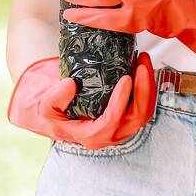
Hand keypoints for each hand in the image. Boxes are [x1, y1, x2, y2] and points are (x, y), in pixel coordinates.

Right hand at [7, 52, 156, 149]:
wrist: (59, 113)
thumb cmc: (53, 112)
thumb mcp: (46, 106)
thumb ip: (54, 98)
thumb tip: (70, 85)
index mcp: (92, 136)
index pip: (111, 122)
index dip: (121, 101)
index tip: (125, 78)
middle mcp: (111, 134)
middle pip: (137, 117)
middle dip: (143, 88)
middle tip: (140, 62)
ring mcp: (123, 126)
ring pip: (145, 109)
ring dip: (149, 84)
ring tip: (143, 59)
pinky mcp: (129, 115)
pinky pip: (145, 103)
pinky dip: (147, 85)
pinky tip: (142, 65)